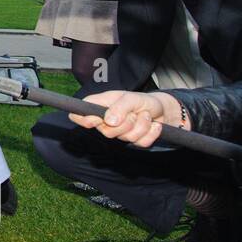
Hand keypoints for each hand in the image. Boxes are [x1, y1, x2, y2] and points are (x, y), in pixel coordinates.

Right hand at [68, 90, 185, 147]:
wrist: (162, 109)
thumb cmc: (142, 100)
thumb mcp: (131, 97)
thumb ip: (119, 107)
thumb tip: (109, 121)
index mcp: (99, 107)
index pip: (79, 115)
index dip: (82, 119)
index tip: (94, 120)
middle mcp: (106, 121)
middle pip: (106, 132)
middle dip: (125, 123)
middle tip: (133, 112)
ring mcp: (120, 133)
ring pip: (126, 138)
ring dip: (141, 125)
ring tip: (145, 115)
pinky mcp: (134, 141)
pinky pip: (141, 143)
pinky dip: (151, 133)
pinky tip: (153, 125)